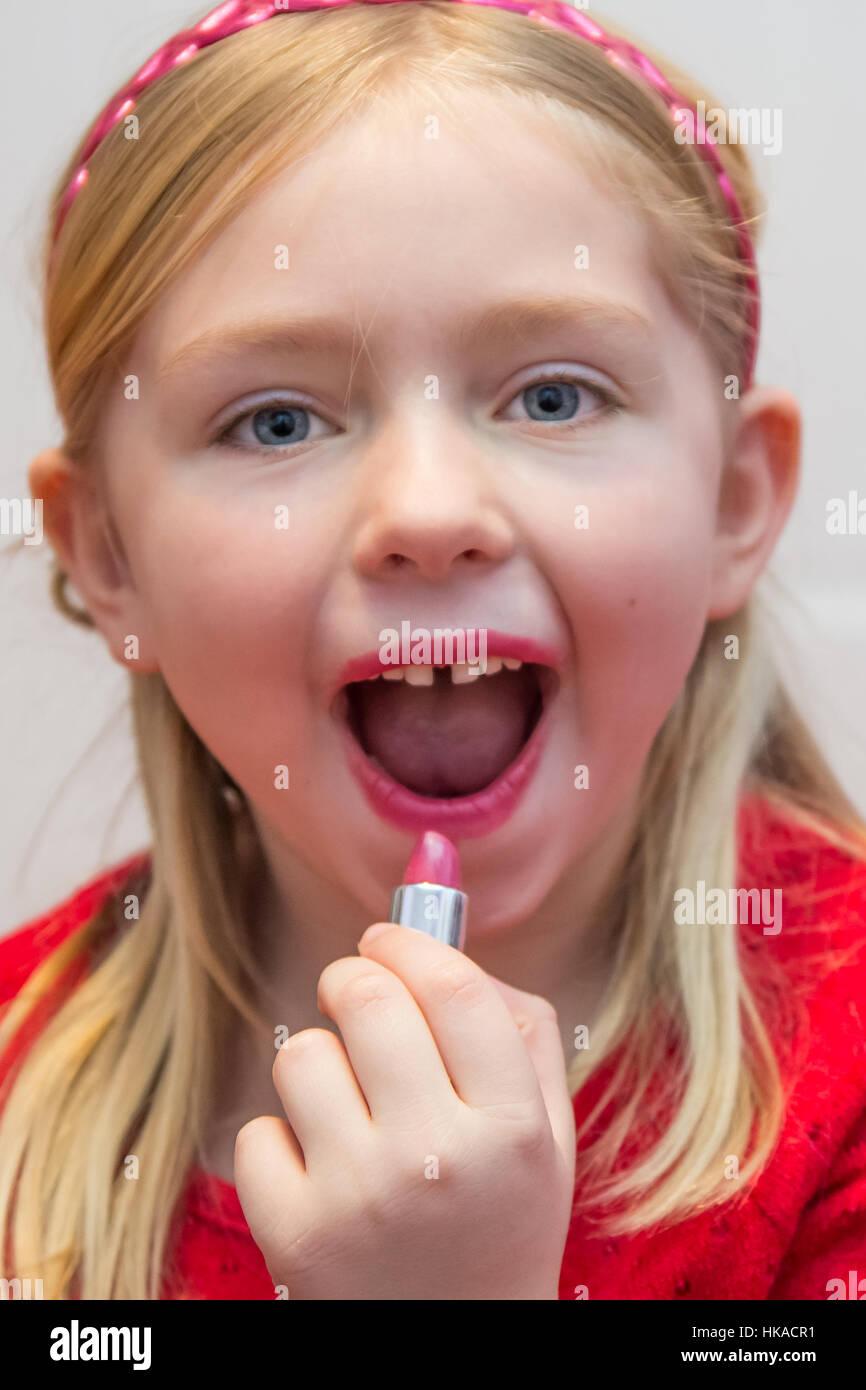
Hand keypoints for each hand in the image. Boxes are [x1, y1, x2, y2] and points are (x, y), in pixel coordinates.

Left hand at [234, 921, 575, 1299]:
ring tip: (347, 1102)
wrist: (454, 1349)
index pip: (453, 986)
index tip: (387, 940)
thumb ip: (520, 1026)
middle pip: (368, 998)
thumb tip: (439, 936)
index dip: (410, 942)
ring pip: (302, 1054)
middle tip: (355, 992)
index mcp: (514, 1128)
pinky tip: (320, 1170)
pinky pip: (257, 1130)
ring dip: (319, 1060)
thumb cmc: (499, 1218)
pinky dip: (282, 1140)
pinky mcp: (295, 1237)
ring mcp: (360, 1200)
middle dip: (352, 976)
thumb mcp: (549, 1131)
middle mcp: (438, 1160)